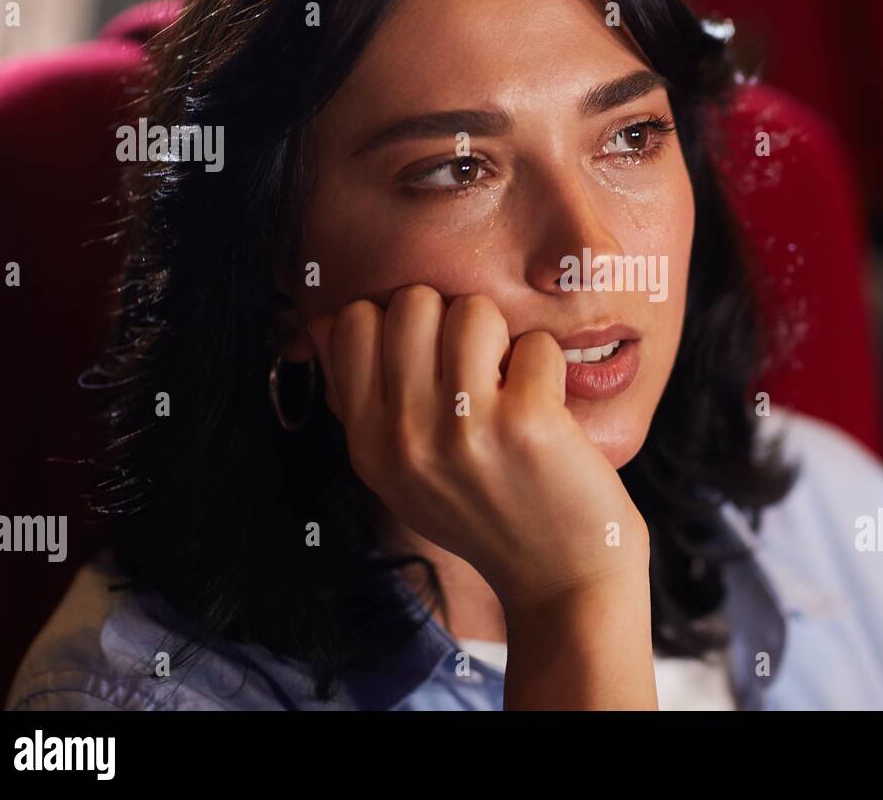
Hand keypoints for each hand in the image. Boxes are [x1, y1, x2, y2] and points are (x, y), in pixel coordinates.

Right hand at [307, 285, 649, 613]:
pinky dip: (547, 367)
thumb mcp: (400, 472)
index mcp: (367, 442)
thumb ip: (362, 401)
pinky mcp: (525, 423)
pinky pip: (534, 343)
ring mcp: (462, 428)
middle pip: (411, 302)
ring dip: (502, 339)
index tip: (429, 358)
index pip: (348, 322)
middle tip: (477, 371)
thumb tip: (322, 320)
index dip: (396, 322)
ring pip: (473, 310)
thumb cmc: (487, 514)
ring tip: (510, 385)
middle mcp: (404, 435)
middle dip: (452, 321)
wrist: (560, 582)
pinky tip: (547, 409)